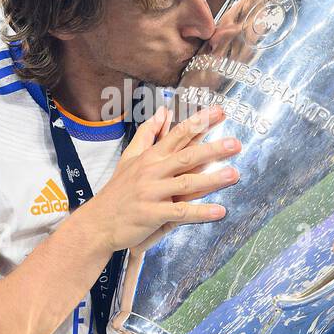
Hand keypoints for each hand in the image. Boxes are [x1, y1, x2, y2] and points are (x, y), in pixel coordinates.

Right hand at [81, 105, 240, 253]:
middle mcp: (152, 172)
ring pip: (186, 184)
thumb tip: (163, 111)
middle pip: (186, 157)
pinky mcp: (152, 215)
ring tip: (234, 174)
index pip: (177, 135)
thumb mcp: (130, 157)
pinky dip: (200, 212)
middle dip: (212, 149)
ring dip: (212, 180)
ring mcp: (152, 193)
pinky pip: (180, 213)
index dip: (198, 123)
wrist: (98, 222)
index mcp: (150, 158)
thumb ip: (148, 133)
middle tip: (235, 144)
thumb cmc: (117, 190)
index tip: (218, 112)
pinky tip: (219, 210)